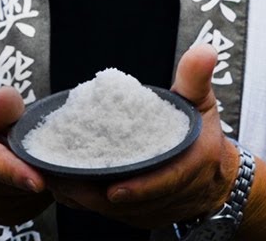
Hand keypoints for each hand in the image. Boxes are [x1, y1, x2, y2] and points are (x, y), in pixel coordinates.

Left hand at [46, 44, 237, 228]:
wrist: (212, 176)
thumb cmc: (203, 134)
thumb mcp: (202, 103)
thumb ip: (196, 79)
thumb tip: (203, 51)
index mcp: (188, 166)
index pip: (164, 183)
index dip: (140, 189)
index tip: (113, 189)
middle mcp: (168, 195)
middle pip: (129, 203)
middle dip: (94, 194)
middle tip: (60, 177)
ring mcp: (151, 209)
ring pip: (113, 212)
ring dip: (83, 199)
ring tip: (52, 178)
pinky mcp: (136, 215)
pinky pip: (106, 213)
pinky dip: (83, 202)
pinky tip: (60, 185)